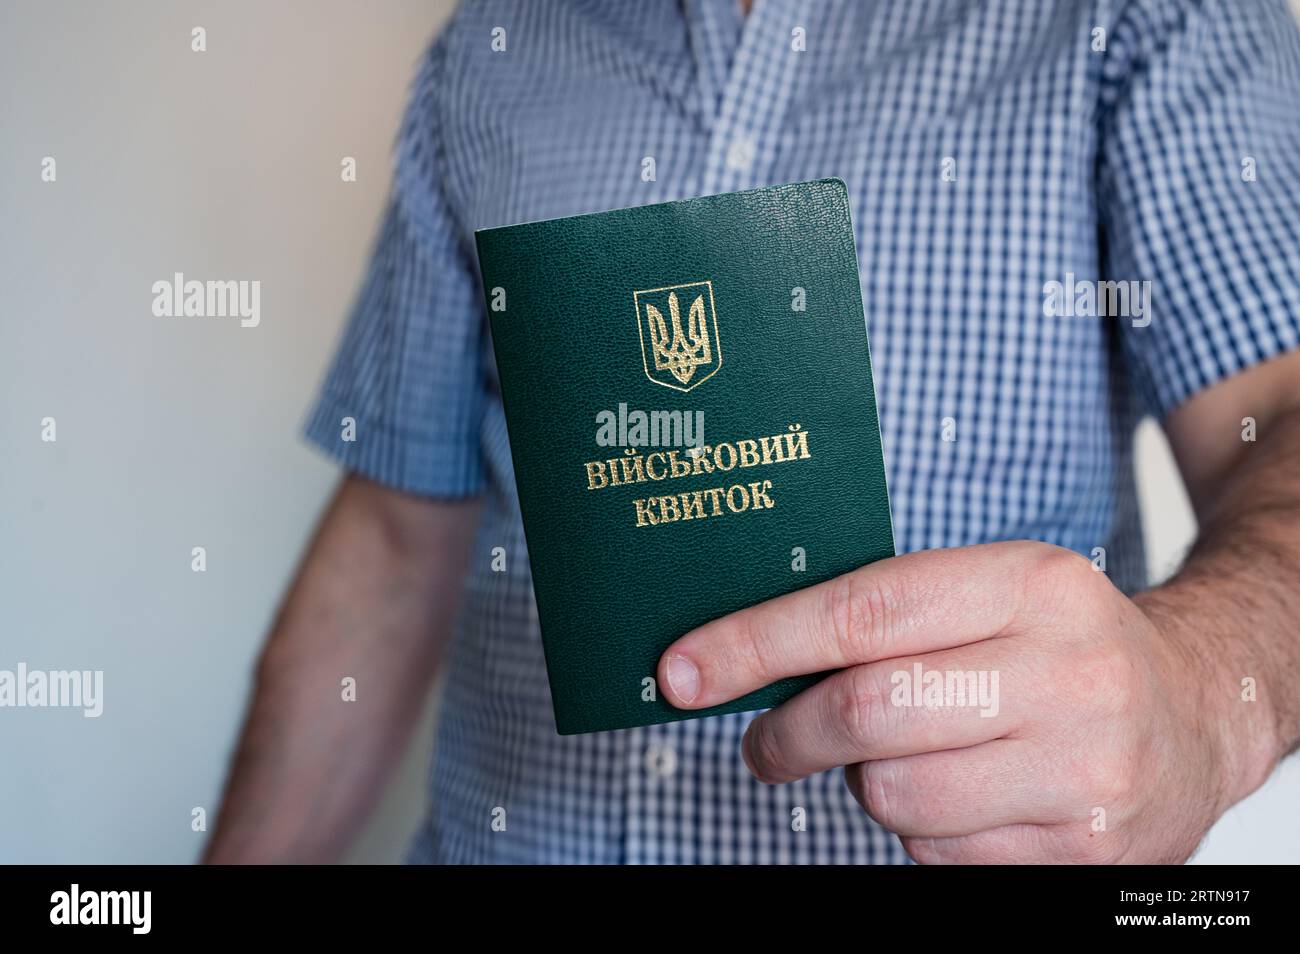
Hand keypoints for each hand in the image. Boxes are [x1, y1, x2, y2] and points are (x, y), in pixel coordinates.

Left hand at [657, 541, 1259, 862]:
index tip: (681, 670)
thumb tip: (742, 655)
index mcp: (1032, 583)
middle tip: (764, 741)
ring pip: (893, 795)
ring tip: (904, 758)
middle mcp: (1068, 672)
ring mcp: (1083, 770)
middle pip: (865, 710)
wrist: (1193, 715)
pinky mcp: (1082, 852)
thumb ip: (885, 614)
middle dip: (787, 732)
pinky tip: (961, 798)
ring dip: (866, 783)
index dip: (755, 642)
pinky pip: (937, 855)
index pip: (861, 610)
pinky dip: (920, 832)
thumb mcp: (992, 593)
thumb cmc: (1060, 646)